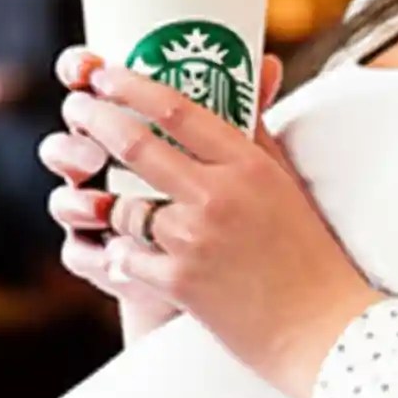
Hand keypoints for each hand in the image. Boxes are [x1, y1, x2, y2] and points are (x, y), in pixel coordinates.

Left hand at [57, 51, 381, 397]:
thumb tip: (255, 68)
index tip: (106, 76)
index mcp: (246, 165)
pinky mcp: (179, 283)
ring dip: (108, 205)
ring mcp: (195, 239)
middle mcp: (218, 195)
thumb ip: (255, 130)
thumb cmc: (305, 253)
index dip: (131, 86)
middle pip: (135, 144)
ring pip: (121, 206)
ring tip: (108, 205)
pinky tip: (128, 256)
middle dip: (95, 121)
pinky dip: (120, 255)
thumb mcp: (284, 182)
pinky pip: (124, 257)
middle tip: (77, 111)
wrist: (321, 329)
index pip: (176, 109)